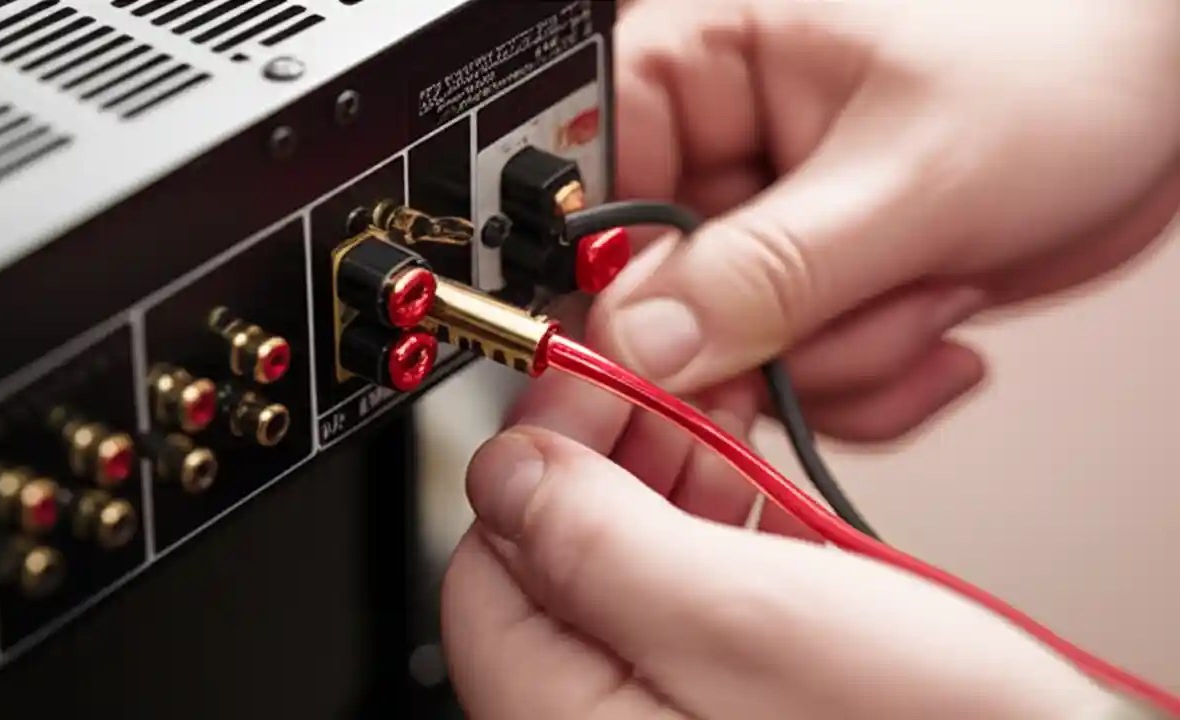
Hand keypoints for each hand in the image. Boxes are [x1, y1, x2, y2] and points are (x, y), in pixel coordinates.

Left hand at [441, 423, 1119, 718]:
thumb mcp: (741, 613)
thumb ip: (595, 540)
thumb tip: (505, 470)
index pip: (488, 565)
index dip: (539, 451)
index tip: (593, 373)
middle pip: (556, 557)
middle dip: (609, 449)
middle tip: (666, 375)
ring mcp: (672, 707)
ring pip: (623, 559)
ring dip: (662, 469)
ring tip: (720, 408)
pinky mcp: (734, 689)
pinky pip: (688, 585)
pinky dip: (711, 515)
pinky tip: (748, 470)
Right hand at [591, 0, 1179, 439]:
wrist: (1171, 97)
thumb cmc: (1065, 57)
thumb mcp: (908, 172)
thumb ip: (764, 271)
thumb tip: (642, 345)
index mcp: (704, 66)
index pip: (585, 191)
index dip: (608, 284)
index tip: (661, 349)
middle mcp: (723, 153)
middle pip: (656, 300)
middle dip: (768, 337)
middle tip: (852, 312)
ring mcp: (771, 231)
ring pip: (732, 359)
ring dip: (840, 359)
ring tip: (927, 284)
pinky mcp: (820, 290)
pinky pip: (796, 381)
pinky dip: (871, 379)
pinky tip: (939, 315)